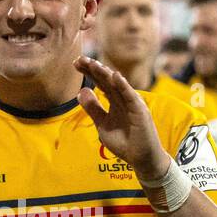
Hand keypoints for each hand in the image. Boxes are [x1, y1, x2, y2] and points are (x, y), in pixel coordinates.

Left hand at [74, 56, 168, 180]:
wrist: (141, 158)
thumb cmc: (124, 142)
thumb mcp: (102, 124)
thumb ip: (93, 108)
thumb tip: (80, 91)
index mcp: (114, 101)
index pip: (100, 82)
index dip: (89, 72)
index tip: (75, 63)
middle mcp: (123, 98)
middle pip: (107, 80)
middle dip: (93, 69)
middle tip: (80, 59)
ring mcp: (132, 103)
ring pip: (117, 85)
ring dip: (106, 73)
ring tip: (93, 64)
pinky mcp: (140, 110)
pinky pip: (130, 96)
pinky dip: (123, 85)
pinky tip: (115, 76)